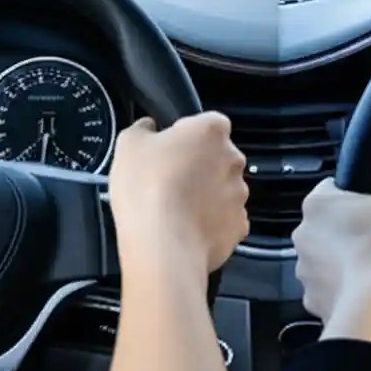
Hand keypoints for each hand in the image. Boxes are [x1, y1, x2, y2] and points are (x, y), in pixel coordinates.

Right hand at [107, 112, 248, 276]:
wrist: (164, 246)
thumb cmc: (146, 187)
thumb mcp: (128, 144)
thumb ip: (143, 129)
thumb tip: (150, 127)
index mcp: (212, 130)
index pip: (206, 123)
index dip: (185, 137)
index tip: (166, 153)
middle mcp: (234, 159)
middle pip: (216, 157)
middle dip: (197, 166)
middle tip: (167, 182)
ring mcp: (241, 195)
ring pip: (222, 189)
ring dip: (205, 195)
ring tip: (175, 211)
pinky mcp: (240, 226)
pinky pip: (224, 219)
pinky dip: (210, 223)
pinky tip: (187, 230)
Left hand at [292, 164, 370, 344]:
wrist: (369, 305)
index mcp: (317, 203)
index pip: (334, 187)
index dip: (358, 195)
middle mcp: (302, 232)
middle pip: (329, 222)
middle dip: (350, 228)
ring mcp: (303, 266)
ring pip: (326, 254)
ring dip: (344, 256)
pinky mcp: (310, 295)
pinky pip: (328, 283)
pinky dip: (342, 285)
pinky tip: (362, 286)